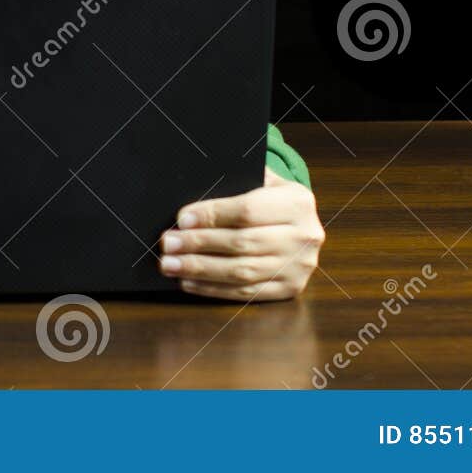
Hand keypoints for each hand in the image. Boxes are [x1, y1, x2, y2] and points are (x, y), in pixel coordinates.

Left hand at [157, 166, 324, 300]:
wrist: (304, 224)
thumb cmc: (272, 198)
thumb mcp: (265, 179)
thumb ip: (238, 180)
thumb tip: (195, 186)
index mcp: (297, 202)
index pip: (247, 211)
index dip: (212, 215)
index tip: (181, 218)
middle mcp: (304, 236)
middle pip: (242, 243)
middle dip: (199, 244)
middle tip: (168, 243)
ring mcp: (299, 267)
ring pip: (242, 272)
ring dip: (200, 269)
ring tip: (170, 264)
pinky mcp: (290, 289)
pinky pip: (246, 293)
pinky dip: (213, 288)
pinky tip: (189, 281)